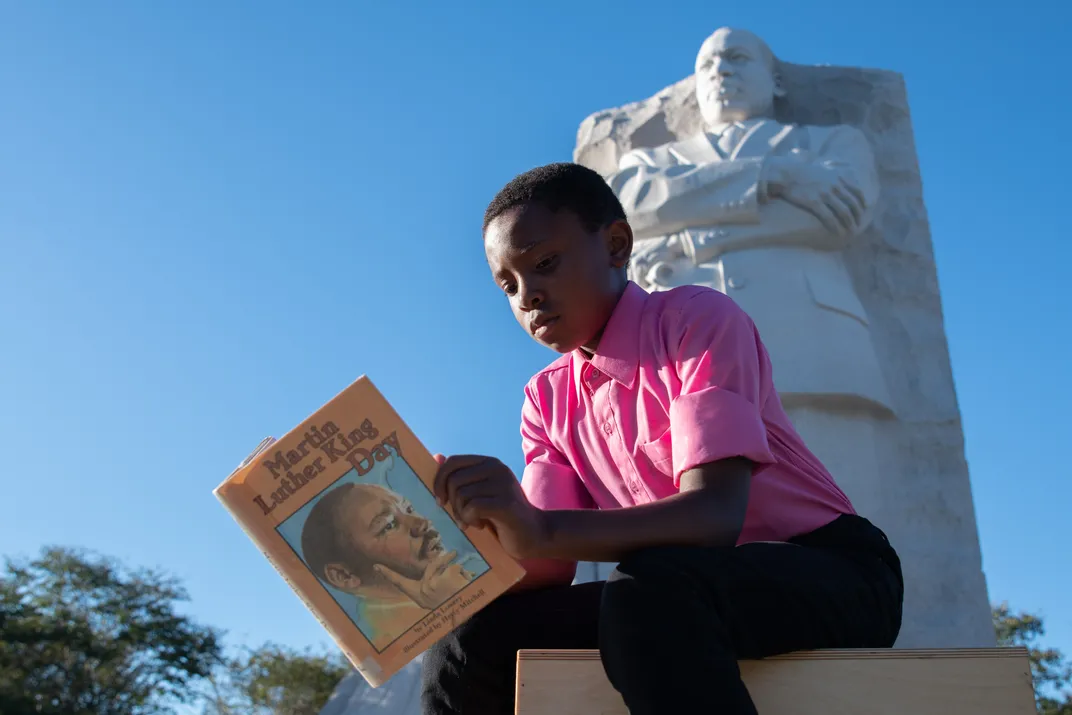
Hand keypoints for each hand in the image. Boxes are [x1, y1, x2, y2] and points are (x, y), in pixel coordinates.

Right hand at [374, 549, 474, 609]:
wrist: (463, 616)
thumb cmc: (453, 607)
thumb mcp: (440, 598)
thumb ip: (435, 586)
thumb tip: (442, 565)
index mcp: (419, 596)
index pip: (400, 583)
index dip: (388, 574)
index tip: (376, 566)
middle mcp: (424, 591)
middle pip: (431, 566)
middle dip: (444, 560)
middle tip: (453, 553)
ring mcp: (433, 585)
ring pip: (446, 566)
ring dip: (459, 570)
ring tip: (467, 578)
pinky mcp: (445, 580)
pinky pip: (457, 568)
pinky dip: (466, 573)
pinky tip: (469, 582)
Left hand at [432, 454, 547, 559]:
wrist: (535, 534)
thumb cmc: (502, 516)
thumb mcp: (479, 493)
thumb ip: (461, 476)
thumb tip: (436, 457)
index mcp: (489, 463)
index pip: (453, 462)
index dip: (439, 481)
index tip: (441, 501)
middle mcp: (497, 468)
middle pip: (454, 481)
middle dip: (452, 503)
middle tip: (463, 516)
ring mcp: (503, 484)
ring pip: (462, 495)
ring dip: (462, 514)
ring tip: (475, 522)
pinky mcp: (506, 503)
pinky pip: (472, 508)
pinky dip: (470, 520)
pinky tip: (481, 526)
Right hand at [763, 156, 865, 235]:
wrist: (786, 174)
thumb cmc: (802, 172)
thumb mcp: (823, 169)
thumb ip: (835, 175)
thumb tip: (842, 180)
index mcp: (838, 177)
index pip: (857, 191)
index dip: (862, 203)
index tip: (863, 211)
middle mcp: (835, 185)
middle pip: (853, 204)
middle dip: (857, 217)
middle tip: (857, 225)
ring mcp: (825, 194)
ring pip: (844, 212)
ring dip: (849, 224)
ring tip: (850, 232)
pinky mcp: (815, 202)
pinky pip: (829, 217)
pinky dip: (835, 226)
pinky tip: (837, 233)